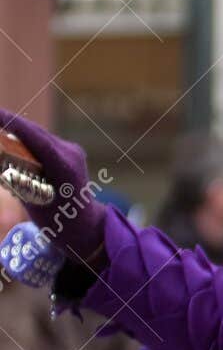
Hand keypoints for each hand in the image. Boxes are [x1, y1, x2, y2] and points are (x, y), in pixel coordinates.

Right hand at [0, 107, 105, 261]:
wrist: (86, 227)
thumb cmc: (59, 222)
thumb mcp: (33, 203)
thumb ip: (18, 180)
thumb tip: (5, 160)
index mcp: (65, 167)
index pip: (35, 138)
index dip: (13, 122)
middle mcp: (71, 154)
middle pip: (34, 132)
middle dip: (9, 122)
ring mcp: (72, 151)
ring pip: (37, 134)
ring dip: (16, 131)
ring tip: (0, 126)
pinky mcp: (68, 152)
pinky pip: (41, 140)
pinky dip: (24, 139)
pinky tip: (10, 139)